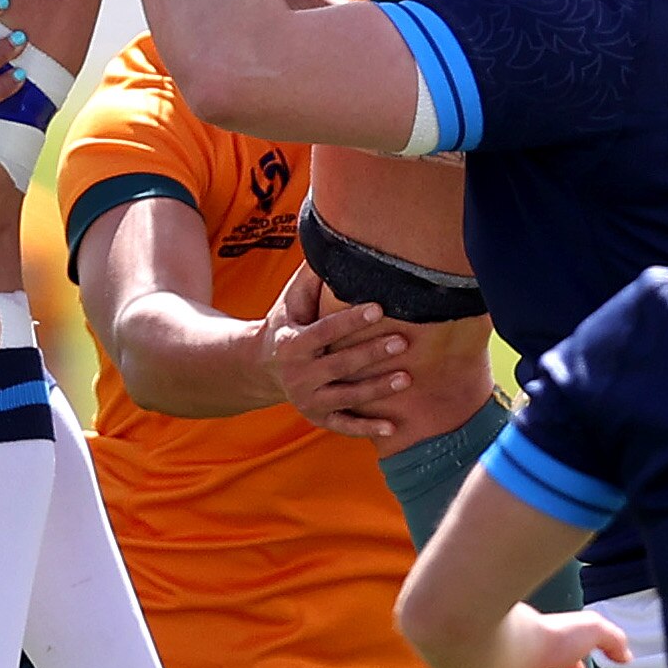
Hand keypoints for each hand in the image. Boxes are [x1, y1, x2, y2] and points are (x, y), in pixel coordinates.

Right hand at [263, 271, 416, 440]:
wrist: (260, 367)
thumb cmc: (286, 324)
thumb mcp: (290, 301)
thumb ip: (311, 277)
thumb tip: (333, 239)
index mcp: (292, 342)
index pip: (325, 331)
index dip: (351, 321)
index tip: (378, 308)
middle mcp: (298, 374)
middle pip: (340, 364)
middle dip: (372, 353)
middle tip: (403, 341)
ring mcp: (308, 399)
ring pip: (347, 396)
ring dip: (377, 389)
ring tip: (407, 378)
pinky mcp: (317, 417)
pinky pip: (344, 426)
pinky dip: (367, 429)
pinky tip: (392, 427)